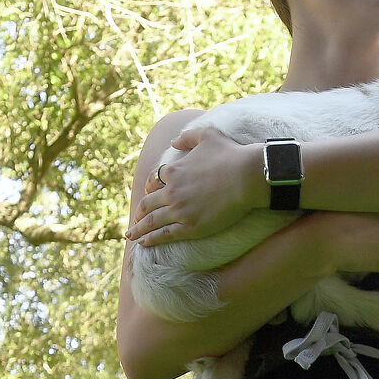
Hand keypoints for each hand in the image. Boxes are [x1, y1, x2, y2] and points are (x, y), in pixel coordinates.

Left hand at [126, 130, 263, 246]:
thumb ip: (188, 136)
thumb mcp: (207, 135)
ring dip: (139, 229)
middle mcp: (172, 192)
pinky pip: (164, 235)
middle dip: (139, 212)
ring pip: (151, 221)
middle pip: (147, 204)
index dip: (149, 188)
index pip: (154, 181)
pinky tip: (144, 243)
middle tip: (135, 220)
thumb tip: (173, 141)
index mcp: (174, 171)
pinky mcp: (190, 227)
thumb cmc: (230, 154)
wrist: (247, 176)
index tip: (147, 194)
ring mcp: (179, 211)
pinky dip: (151, 239)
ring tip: (131, 236)